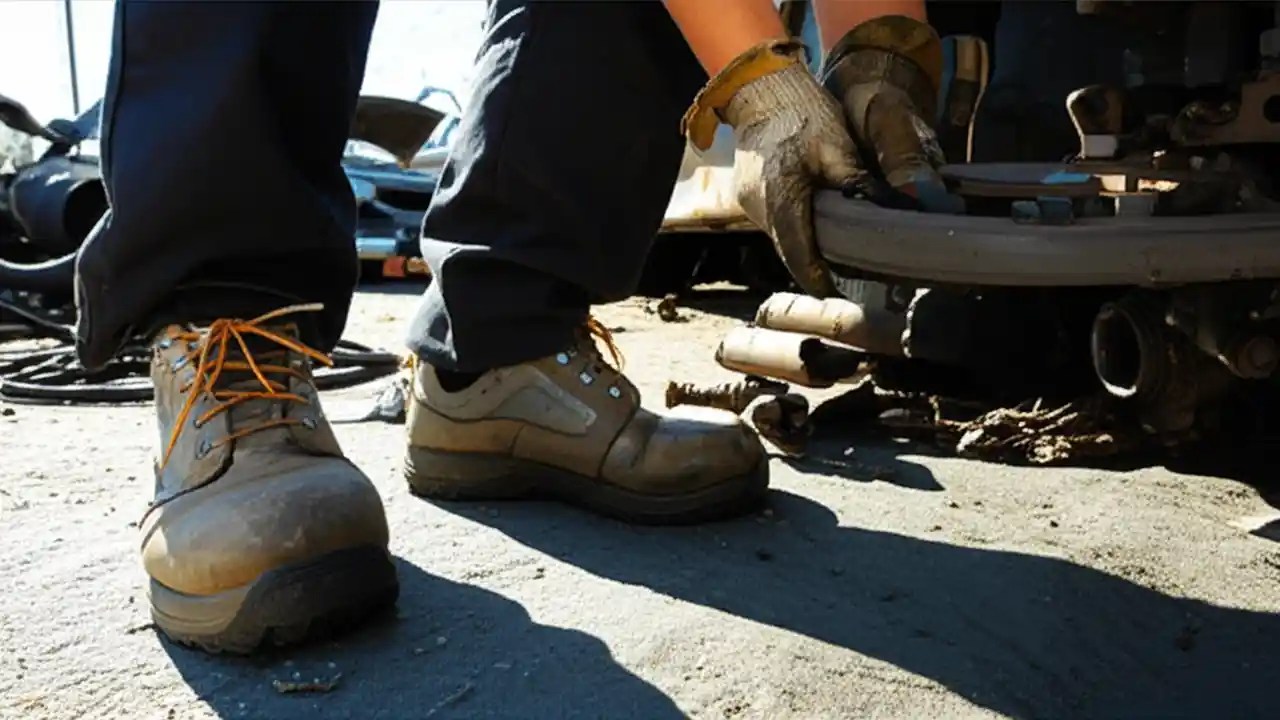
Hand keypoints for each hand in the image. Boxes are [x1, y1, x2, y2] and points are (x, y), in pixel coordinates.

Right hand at [683, 41, 871, 296]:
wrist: (763, 92)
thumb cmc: (802, 114)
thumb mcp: (838, 148)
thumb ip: (859, 186)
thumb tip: (892, 213)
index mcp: (780, 196)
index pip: (798, 253)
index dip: (818, 279)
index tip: (839, 294)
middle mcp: (758, 208)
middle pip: (791, 250)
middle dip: (818, 264)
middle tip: (851, 272)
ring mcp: (749, 205)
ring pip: (783, 238)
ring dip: (807, 245)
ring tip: (840, 250)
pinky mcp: (748, 198)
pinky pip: (776, 224)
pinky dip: (797, 228)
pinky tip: (818, 221)